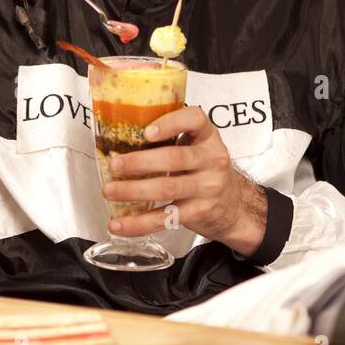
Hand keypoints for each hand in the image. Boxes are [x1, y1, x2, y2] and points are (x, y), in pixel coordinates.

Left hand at [103, 106, 268, 256]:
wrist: (235, 205)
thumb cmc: (205, 169)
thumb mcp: (197, 147)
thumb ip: (172, 139)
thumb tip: (119, 135)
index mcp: (207, 137)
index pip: (195, 120)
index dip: (170, 124)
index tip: (146, 131)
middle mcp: (212, 160)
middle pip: (174, 158)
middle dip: (139, 162)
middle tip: (114, 164)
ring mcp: (207, 187)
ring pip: (167, 188)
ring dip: (133, 190)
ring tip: (110, 190)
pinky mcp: (199, 212)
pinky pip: (166, 218)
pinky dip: (139, 223)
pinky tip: (119, 224)